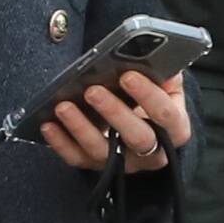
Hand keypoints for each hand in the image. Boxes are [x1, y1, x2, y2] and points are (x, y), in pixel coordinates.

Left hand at [37, 67, 190, 176]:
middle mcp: (152, 152)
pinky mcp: (97, 166)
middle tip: (93, 91)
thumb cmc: (155, 106)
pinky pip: (77, 159)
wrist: (150, 135)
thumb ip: (165, 75)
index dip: (148, 95)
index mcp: (175, 130)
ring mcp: (123, 162)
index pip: (166, 115)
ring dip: (80, 128)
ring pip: (102, 151)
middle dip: (114, 113)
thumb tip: (151, 56)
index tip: (128, 75)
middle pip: (137, 138)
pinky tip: (48, 125)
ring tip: (63, 106)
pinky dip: (60, 143)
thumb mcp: (168, 90)